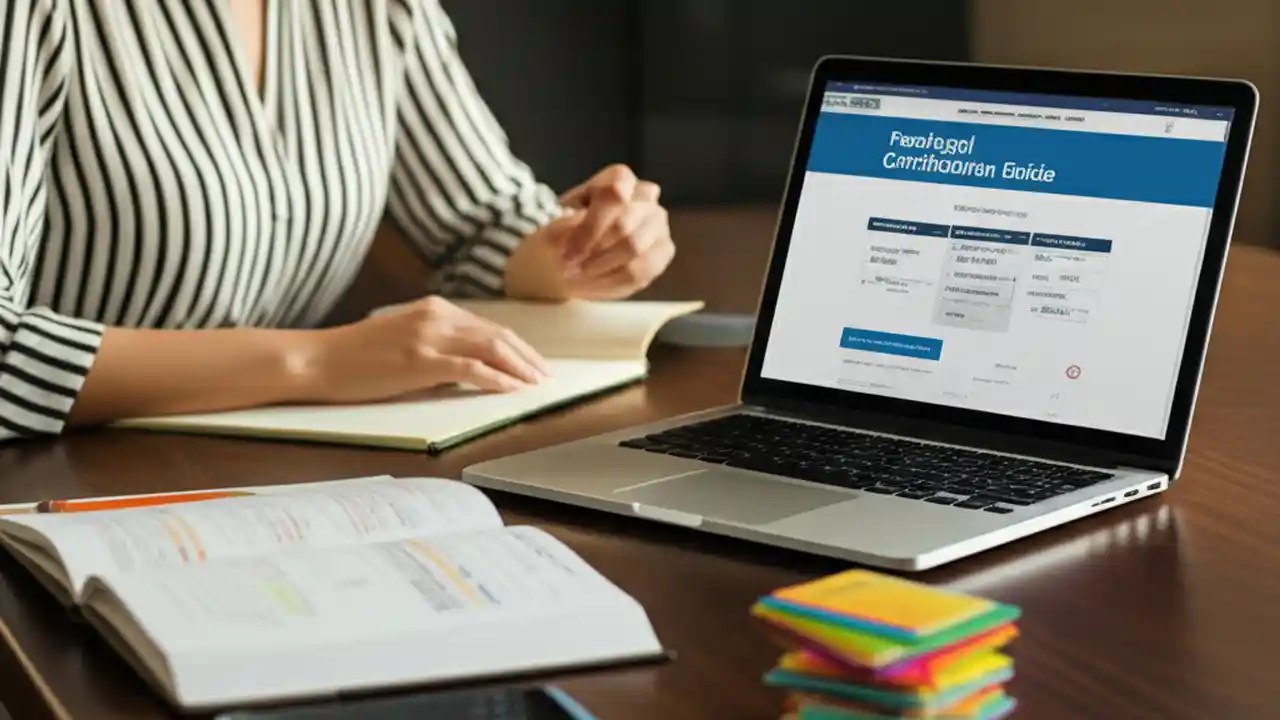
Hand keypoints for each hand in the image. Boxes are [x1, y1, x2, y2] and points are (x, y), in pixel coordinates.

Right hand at [300, 296, 550, 402]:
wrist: (319, 360)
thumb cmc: (356, 358)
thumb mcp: (404, 341)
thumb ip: (437, 348)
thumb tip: (467, 369)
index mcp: (434, 309)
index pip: (488, 327)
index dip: (517, 346)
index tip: (534, 363)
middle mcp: (437, 316)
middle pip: (497, 335)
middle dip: (526, 357)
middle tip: (546, 377)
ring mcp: (429, 336)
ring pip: (490, 348)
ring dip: (519, 368)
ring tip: (536, 385)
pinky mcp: (421, 360)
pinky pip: (471, 368)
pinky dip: (496, 378)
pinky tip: (512, 390)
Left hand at [505, 165, 674, 300]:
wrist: (576, 251)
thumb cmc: (564, 231)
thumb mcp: (554, 223)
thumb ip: (563, 224)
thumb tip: (574, 227)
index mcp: (619, 179)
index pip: (614, 193)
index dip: (590, 226)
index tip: (566, 252)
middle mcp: (646, 197)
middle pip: (624, 225)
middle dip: (592, 252)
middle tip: (567, 269)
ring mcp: (658, 223)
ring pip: (635, 249)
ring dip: (601, 268)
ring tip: (577, 278)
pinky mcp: (664, 250)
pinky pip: (643, 271)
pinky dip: (613, 282)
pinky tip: (593, 285)